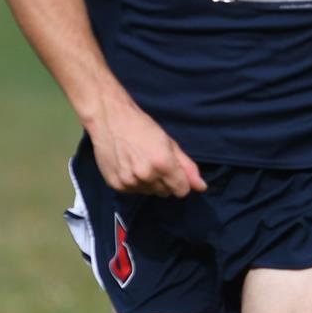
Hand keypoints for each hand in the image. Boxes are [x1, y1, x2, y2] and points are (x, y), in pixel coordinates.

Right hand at [89, 95, 207, 197]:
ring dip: (149, 182)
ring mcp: (129, 182)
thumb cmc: (142, 126)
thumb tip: (201, 187)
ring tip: (140, 162)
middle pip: (165, 193)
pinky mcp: (116, 185)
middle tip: (154, 161)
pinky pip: (133, 192)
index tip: (173, 170)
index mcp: (163, 164)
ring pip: (149, 193)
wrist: (110, 119)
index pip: (182, 190)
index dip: (180, 181)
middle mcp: (146, 176)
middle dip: (164, 181)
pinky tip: (128, 166)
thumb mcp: (169, 142)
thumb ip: (187, 166)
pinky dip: (134, 183)